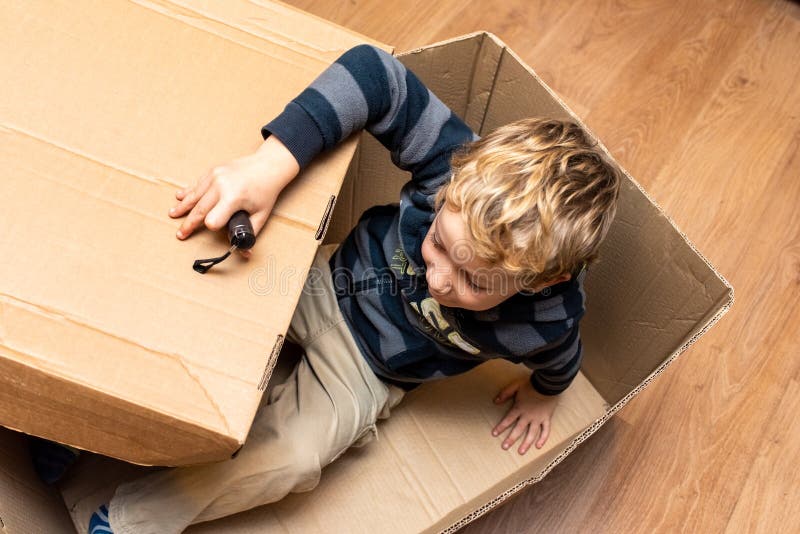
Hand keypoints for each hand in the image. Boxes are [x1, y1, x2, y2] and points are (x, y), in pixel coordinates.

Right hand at [169, 136, 299, 256]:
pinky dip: (188, 192)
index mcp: (233, 197)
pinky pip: (197, 184)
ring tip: (172, 215)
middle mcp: (220, 186)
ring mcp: (215, 176)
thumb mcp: (261, 215)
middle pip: (199, 209)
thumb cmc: (265, 191)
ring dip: (183, 207)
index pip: (212, 219)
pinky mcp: (213, 171)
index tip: (212, 229)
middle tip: (180, 234)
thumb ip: (251, 233)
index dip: (212, 227)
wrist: (268, 165)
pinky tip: (179, 197)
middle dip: (189, 224)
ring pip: (194, 195)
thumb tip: (246, 252)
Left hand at [491, 377, 558, 454]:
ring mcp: (538, 418)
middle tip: (505, 447)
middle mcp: (528, 416)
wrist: (547, 383)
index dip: (501, 427)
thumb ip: (505, 394)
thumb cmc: (531, 384)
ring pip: (532, 434)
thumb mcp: (515, 386)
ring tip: (521, 452)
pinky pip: (546, 431)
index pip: (508, 420)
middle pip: (518, 430)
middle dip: (511, 439)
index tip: (494, 434)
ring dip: (526, 443)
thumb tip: (495, 401)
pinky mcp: (547, 418)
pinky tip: (538, 446)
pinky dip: (543, 439)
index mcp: (519, 408)